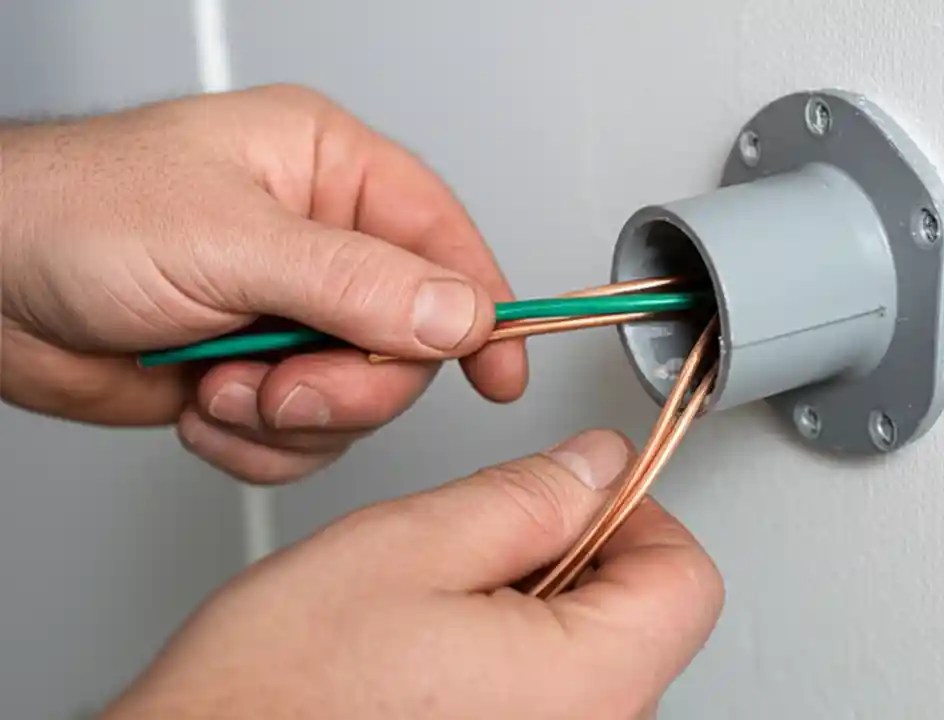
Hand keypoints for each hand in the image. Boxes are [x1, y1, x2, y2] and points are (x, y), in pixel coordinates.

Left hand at [0, 85, 525, 482]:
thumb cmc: (73, 215)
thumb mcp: (228, 240)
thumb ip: (355, 283)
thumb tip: (458, 313)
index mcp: (327, 171)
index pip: (443, 239)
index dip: (478, 308)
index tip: (498, 371)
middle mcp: (321, 242)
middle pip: (408, 337)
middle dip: (347, 382)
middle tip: (290, 383)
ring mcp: (291, 312)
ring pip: (360, 397)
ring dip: (292, 416)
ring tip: (224, 386)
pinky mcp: (260, 373)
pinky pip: (307, 435)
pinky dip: (257, 442)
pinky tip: (205, 408)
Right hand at [101, 430, 723, 718]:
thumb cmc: (270, 696)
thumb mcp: (407, 548)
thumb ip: (526, 497)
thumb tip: (597, 465)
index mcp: (583, 685)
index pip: (686, 579)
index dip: (638, 514)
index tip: (583, 492)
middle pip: (646, 621)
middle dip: (580, 557)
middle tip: (490, 541)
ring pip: (597, 661)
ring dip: (539, 608)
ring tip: (444, 602)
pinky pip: (554, 703)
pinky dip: (515, 660)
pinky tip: (437, 651)